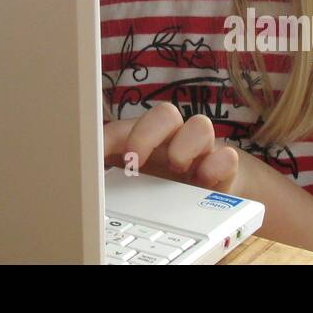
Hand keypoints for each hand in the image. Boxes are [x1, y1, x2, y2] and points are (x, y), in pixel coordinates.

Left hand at [104, 103, 242, 194]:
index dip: (107, 137)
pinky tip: (203, 182)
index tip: (95, 153)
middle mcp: (173, 139)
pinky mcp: (224, 170)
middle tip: (134, 160)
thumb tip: (85, 189)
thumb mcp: (133, 184)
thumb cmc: (162, 186)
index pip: (123, 129)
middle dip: (147, 133)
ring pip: (200, 125)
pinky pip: (227, 156)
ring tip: (176, 168)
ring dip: (185, 145)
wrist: (207, 199)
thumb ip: (110, 181)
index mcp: (145, 140)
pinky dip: (216, 165)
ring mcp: (201, 152)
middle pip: (165, 113)